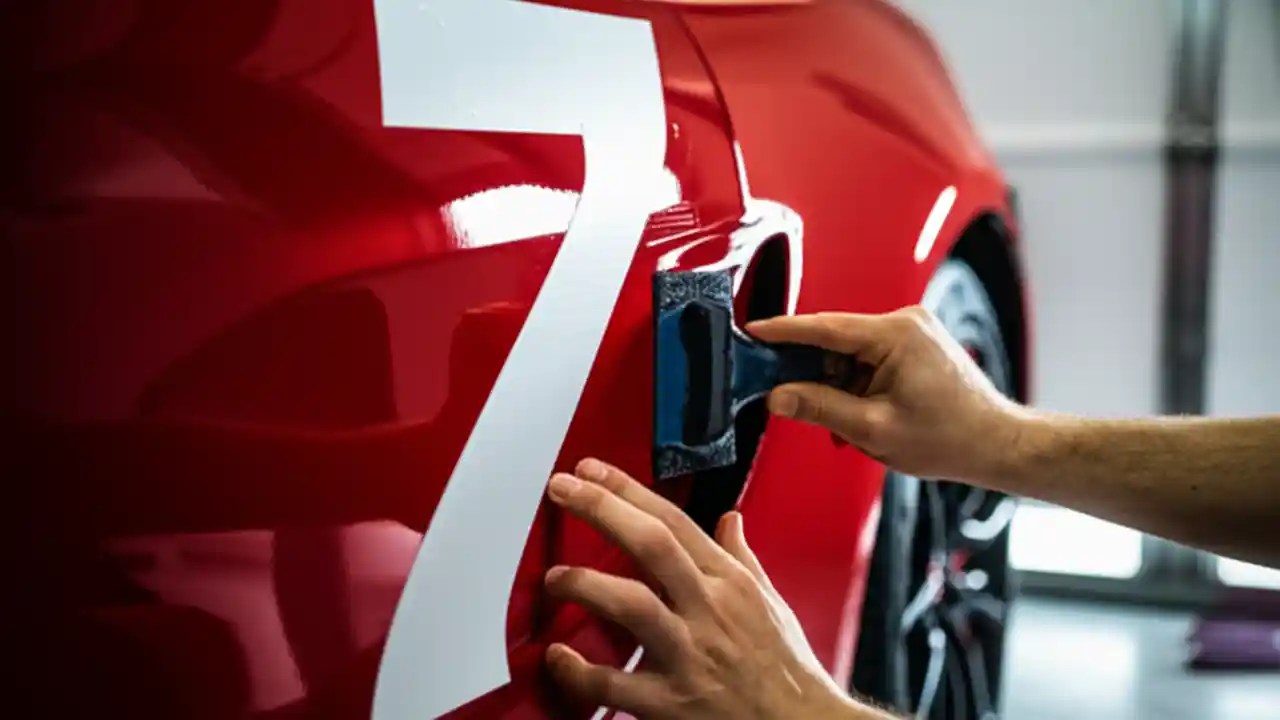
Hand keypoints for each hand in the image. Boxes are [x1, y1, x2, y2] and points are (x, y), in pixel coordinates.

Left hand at [542, 459, 881, 719]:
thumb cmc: (785, 667)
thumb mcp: (771, 602)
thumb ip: (742, 557)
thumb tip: (730, 518)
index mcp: (729, 582)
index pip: (673, 520)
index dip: (627, 489)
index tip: (590, 469)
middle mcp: (709, 611)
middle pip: (652, 545)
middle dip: (602, 510)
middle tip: (561, 488)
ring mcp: (689, 656)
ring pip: (633, 606)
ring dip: (587, 585)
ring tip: (554, 577)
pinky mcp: (672, 703)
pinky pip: (617, 684)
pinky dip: (581, 671)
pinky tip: (558, 657)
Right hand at [747, 307, 1024, 484]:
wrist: (995, 444)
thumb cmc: (949, 437)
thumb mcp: (872, 429)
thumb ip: (819, 408)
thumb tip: (779, 397)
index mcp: (895, 335)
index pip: (823, 327)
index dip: (783, 331)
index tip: (753, 332)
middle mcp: (904, 323)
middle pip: (834, 342)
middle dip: (813, 375)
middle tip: (791, 401)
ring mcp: (911, 332)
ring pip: (848, 354)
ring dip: (837, 386)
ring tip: (847, 425)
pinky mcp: (914, 345)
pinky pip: (867, 358)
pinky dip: (855, 385)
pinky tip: (860, 414)